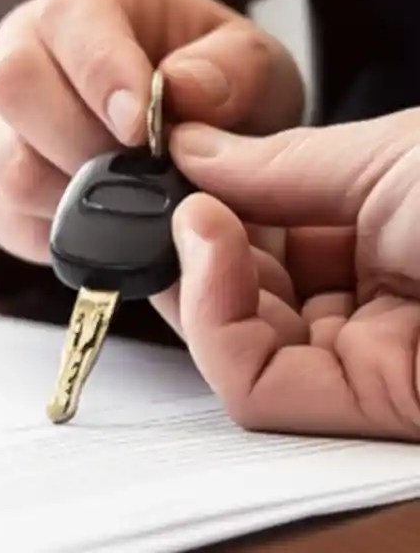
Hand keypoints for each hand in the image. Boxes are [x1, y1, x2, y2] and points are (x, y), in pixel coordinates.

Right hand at [0, 0, 304, 262]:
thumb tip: (183, 91)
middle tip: (147, 178)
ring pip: (7, 164)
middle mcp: (20, 44)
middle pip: (15, 87)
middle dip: (86, 146)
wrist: (169, 126)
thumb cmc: (208, 84)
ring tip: (134, 206)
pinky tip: (104, 223)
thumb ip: (235, 70)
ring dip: (77, 199)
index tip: (143, 129)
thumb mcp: (252, 65)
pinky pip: (4, 214)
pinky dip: (60, 232)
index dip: (103, 74)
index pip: (71, 19)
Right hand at [159, 109, 419, 440]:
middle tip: (163, 193)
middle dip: (188, 246)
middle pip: (244, 296)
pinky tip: (207, 250)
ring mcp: (376, 363)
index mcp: (395, 239)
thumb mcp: (389, 151)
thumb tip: (186, 149)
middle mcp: (383, 308)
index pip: (273, 240)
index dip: (215, 208)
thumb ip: (276, 159)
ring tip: (189, 214)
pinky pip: (256, 387)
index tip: (171, 168)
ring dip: (190, 278)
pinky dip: (208, 321)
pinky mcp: (368, 411)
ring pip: (237, 345)